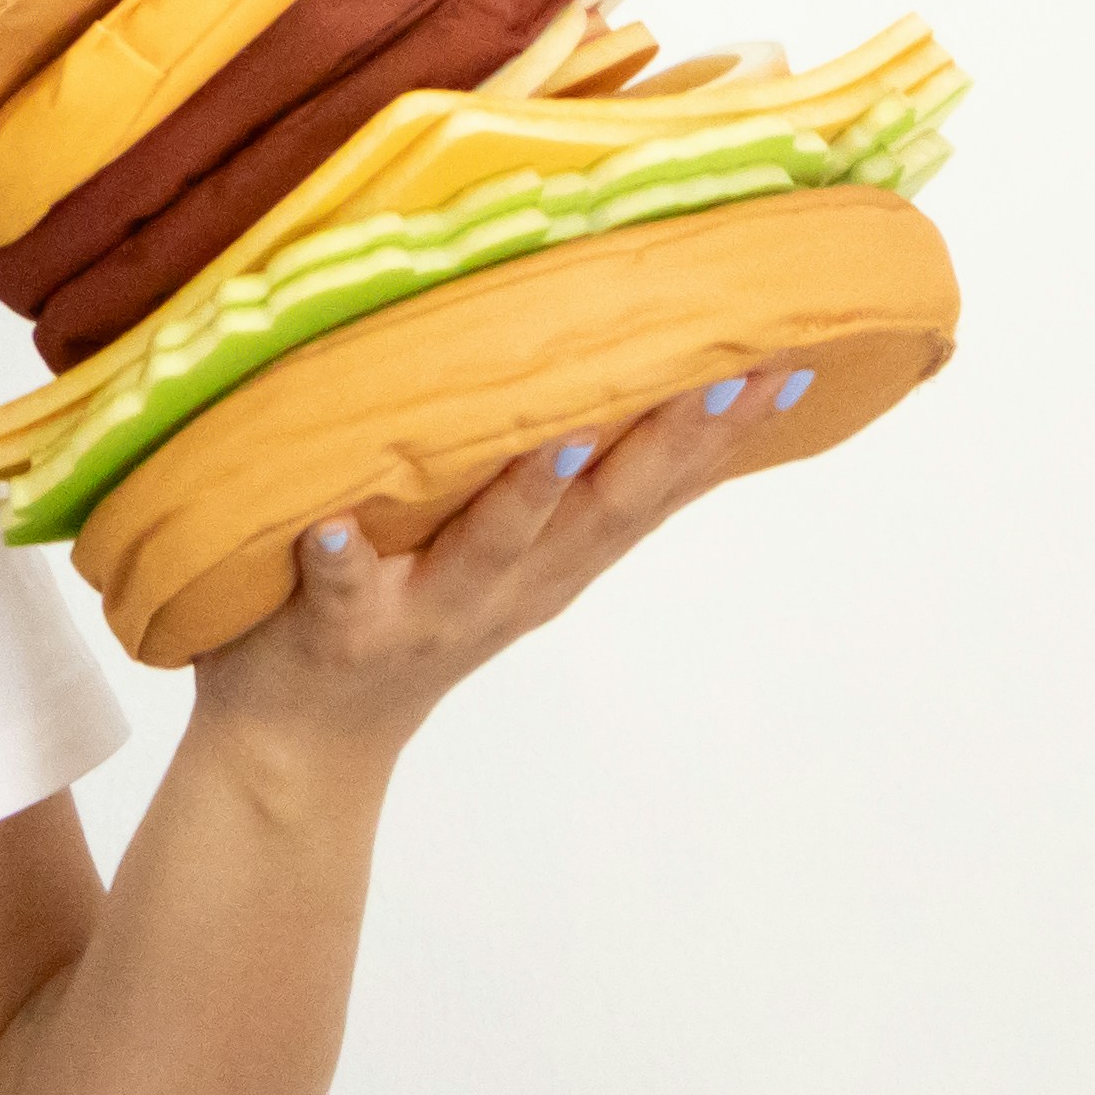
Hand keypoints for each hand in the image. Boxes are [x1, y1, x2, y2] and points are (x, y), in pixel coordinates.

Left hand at [177, 369, 796, 773]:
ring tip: (563, 438)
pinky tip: (335, 524)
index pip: (657, 488)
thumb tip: (622, 355)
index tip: (788, 364)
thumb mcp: (511, 548)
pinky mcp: (337, 630)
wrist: (307, 740)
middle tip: (728, 381)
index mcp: (555, 559)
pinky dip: (342, 557)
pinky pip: (339, 589)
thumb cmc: (413, 602)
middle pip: (603, 512)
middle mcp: (508, 585)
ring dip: (530, 495)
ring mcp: (425, 610)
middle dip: (667, 446)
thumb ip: (564, 476)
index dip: (725, 435)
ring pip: (491, 546)